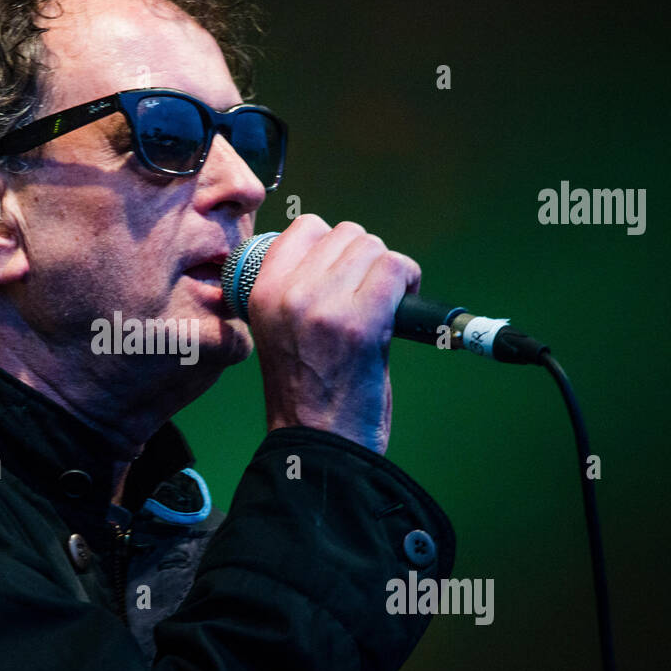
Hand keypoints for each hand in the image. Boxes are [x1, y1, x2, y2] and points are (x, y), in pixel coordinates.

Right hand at [246, 215, 421, 454]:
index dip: (334, 246)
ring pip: (374, 248)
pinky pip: (396, 269)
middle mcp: (288, 292)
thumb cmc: (305, 394)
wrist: (316, 444)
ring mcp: (323, 305)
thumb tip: (341, 253)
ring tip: (384, 305)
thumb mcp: (279, 330)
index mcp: (261, 292)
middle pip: (346, 234)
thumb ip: (297, 290)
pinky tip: (402, 307)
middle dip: (365, 260)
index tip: (344, 274)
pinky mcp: (359, 322)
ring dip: (388, 272)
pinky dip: (409, 282)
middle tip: (369, 296)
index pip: (306, 227)